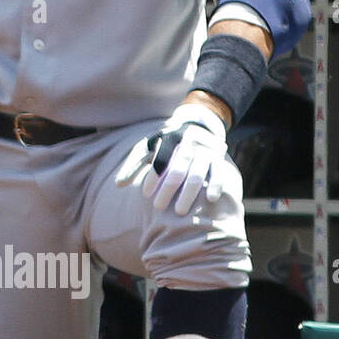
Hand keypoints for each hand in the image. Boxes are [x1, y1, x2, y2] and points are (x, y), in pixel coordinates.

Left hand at [114, 102, 229, 215]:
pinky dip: (216, 185)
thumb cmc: (165, 146)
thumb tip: (118, 184)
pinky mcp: (220, 158)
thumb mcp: (148, 150)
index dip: (153, 177)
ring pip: (198, 172)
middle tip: (159, 206)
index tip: (145, 194)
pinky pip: (220, 172)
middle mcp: (189, 142)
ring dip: (189, 192)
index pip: (160, 159)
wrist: (196, 127)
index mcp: (169, 138)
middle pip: (178, 167)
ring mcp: (206, 149)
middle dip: (168, 188)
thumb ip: (133, 166)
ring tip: (179, 211)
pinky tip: (209, 199)